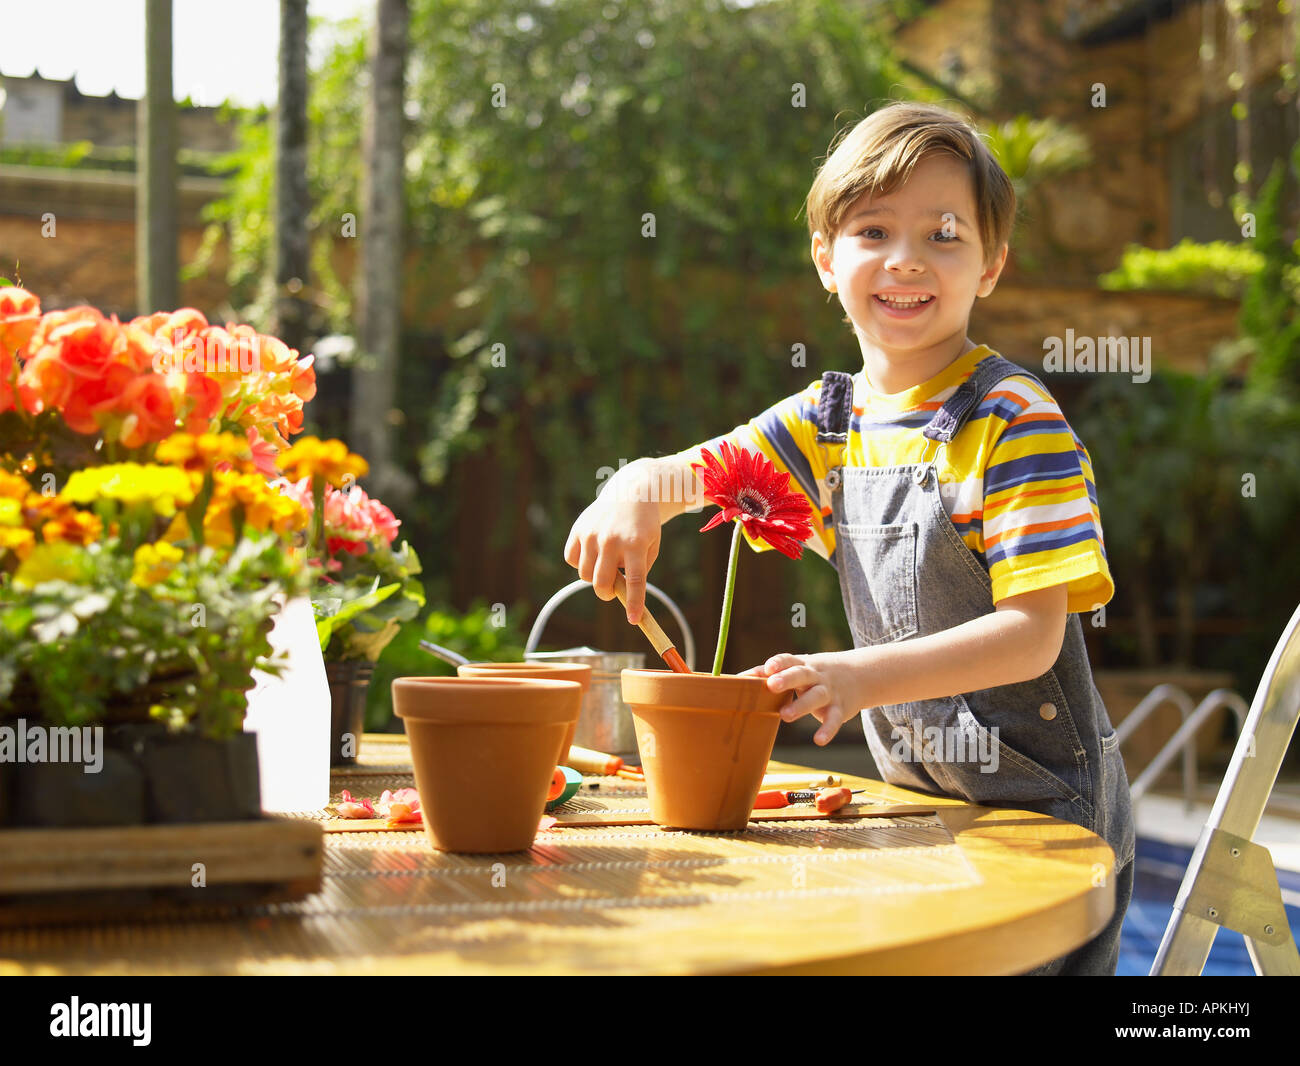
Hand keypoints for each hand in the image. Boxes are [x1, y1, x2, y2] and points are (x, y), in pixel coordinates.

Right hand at [563, 459, 662, 624]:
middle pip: (602, 583)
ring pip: (584, 574)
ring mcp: (592, 533)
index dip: (634, 603)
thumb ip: (637, 571)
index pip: (635, 581)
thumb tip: (619, 595)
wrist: (631, 493)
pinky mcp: (578, 529)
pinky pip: (571, 559)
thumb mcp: (650, 547)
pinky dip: (580, 563)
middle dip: (606, 595)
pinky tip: (592, 553)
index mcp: (636, 544)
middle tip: (611, 593)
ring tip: (606, 562)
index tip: (634, 620)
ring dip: (595, 576)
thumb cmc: (643, 527)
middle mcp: (611, 539)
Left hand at [741, 650, 867, 745]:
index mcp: (802, 665)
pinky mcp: (841, 708)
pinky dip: (827, 730)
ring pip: (816, 696)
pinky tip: (819, 740)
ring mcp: (829, 691)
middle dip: (786, 678)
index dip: (778, 663)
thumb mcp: (799, 669)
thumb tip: (736, 680)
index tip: (766, 668)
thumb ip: (772, 675)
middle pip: (801, 674)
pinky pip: (834, 719)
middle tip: (771, 685)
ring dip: (801, 706)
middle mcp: (816, 676)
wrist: (861, 675)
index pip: (789, 660)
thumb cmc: (816, 674)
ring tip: (785, 716)